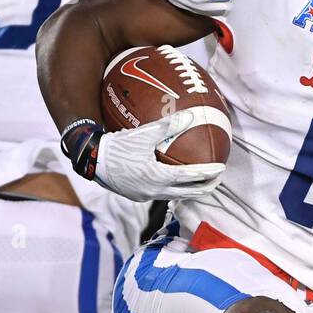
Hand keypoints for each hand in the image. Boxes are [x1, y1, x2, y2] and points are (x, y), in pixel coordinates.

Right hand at [71, 110, 224, 201]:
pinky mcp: (138, 196)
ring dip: (191, 190)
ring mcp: (146, 195)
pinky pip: (163, 194)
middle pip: (188, 193)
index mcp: (158, 177)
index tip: (221, 168)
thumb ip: (168, 126)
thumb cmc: (118, 146)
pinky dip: (176, 189)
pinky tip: (177, 182)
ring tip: (203, 183)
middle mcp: (155, 191)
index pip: (191, 177)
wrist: (92, 160)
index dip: (208, 174)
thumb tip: (190, 116)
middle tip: (218, 179)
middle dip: (206, 187)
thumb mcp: (143, 134)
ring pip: (176, 196)